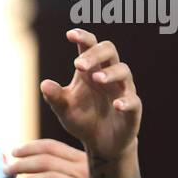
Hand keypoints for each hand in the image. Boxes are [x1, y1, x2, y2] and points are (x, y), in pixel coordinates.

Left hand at [5, 138, 88, 177]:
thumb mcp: (69, 177)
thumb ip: (44, 167)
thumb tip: (4, 155)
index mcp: (83, 159)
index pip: (52, 146)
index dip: (30, 147)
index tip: (13, 152)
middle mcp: (86, 170)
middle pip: (47, 161)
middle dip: (22, 164)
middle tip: (6, 171)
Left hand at [40, 29, 141, 158]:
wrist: (100, 143)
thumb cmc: (82, 119)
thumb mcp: (63, 109)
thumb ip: (54, 97)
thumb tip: (44, 84)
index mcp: (90, 70)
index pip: (89, 46)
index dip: (83, 38)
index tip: (70, 34)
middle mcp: (108, 75)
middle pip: (109, 51)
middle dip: (95, 54)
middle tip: (78, 65)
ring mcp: (123, 90)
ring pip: (124, 71)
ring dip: (110, 73)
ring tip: (97, 78)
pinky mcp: (133, 108)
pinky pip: (134, 100)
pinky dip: (126, 101)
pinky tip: (116, 105)